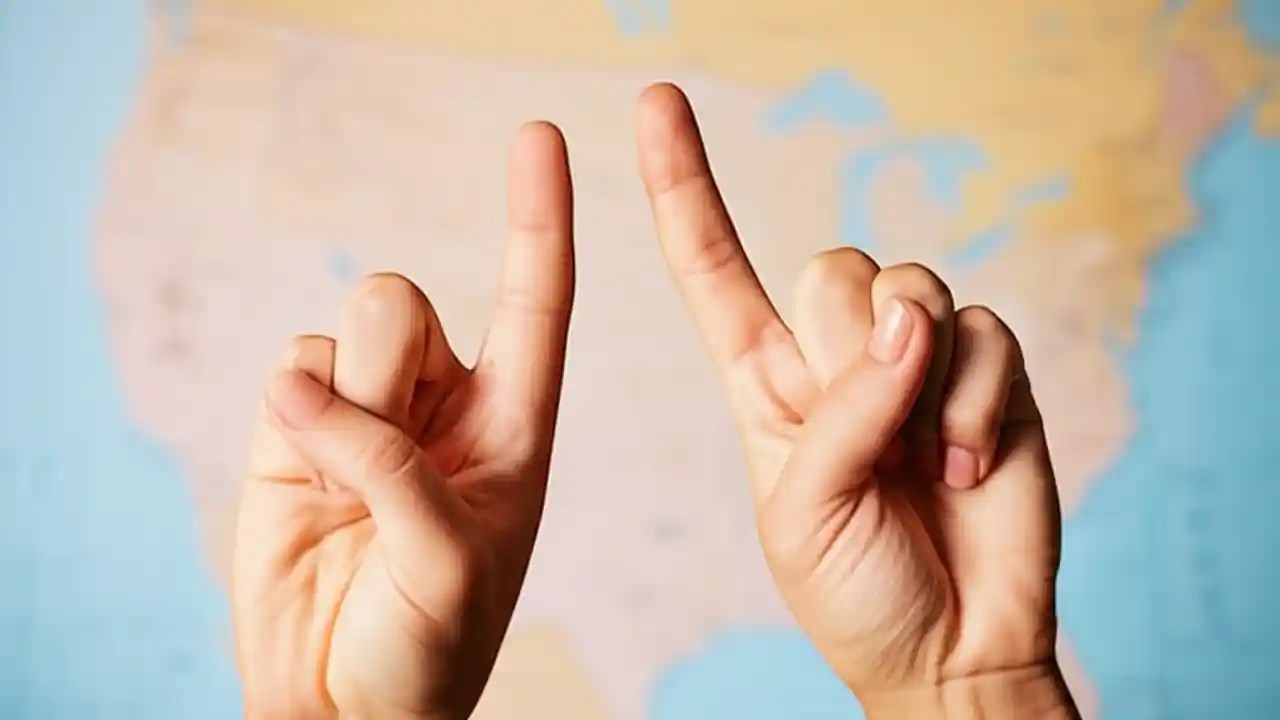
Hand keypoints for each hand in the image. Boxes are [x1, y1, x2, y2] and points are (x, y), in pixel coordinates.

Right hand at [232, 122, 574, 718]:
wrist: (346, 704)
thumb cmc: (429, 648)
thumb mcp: (448, 561)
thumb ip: (392, 466)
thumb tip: (303, 382)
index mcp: (514, 427)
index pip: (533, 302)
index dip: (538, 219)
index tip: (539, 136)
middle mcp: (444, 404)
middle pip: (407, 300)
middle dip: (384, 366)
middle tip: (380, 453)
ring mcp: (368, 412)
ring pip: (346, 328)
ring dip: (338, 398)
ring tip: (343, 485)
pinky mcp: (296, 429)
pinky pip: (290, 364)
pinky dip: (290, 412)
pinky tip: (307, 480)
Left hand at [635, 83, 1077, 717]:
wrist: (951, 652)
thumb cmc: (857, 593)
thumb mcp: (804, 513)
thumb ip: (842, 411)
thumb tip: (911, 317)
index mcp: (764, 383)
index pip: (714, 269)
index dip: (684, 188)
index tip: (657, 107)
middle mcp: (836, 359)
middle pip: (831, 266)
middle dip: (851, 350)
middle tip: (874, 439)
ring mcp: (916, 360)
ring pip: (913, 284)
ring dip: (922, 382)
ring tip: (927, 465)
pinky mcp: (990, 373)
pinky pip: (987, 329)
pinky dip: (977, 400)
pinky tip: (968, 464)